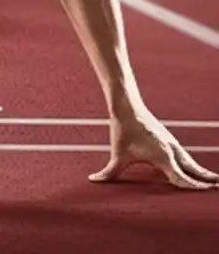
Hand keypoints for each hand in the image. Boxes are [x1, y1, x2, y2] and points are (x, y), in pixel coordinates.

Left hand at [89, 109, 216, 189]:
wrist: (128, 107)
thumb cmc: (123, 131)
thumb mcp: (118, 154)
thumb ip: (109, 171)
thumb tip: (93, 180)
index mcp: (163, 157)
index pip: (181, 177)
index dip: (192, 186)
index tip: (204, 191)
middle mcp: (172, 151)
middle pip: (192, 169)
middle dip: (205, 179)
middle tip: (218, 187)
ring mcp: (172, 144)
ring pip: (190, 161)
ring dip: (201, 171)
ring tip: (213, 180)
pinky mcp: (168, 139)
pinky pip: (184, 155)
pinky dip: (192, 163)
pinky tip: (193, 167)